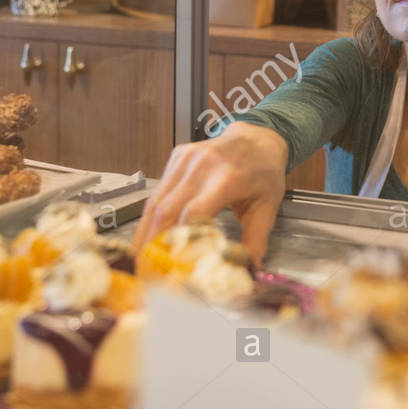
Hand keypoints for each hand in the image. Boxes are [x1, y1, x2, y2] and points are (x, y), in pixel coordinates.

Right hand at [132, 121, 288, 265]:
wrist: (257, 136)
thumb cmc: (263, 172)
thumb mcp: (267, 207)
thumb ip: (256, 241)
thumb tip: (248, 272)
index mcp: (229, 178)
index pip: (195, 211)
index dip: (180, 238)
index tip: (173, 265)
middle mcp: (203, 165)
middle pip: (167, 208)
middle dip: (153, 242)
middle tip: (146, 270)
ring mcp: (186, 158)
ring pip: (156, 200)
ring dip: (145, 231)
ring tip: (140, 257)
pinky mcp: (176, 157)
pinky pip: (159, 190)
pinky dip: (151, 214)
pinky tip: (148, 233)